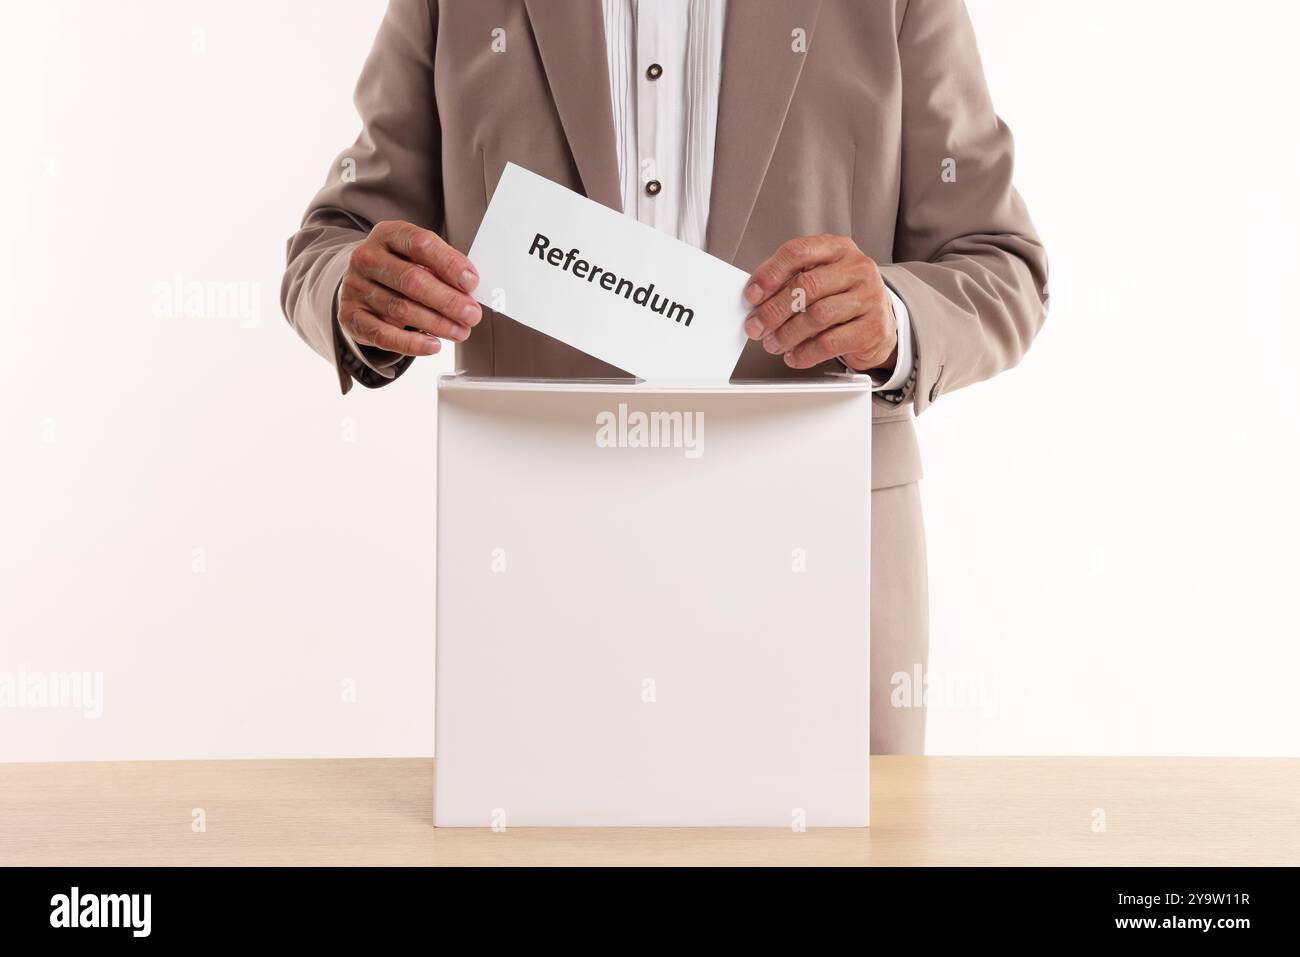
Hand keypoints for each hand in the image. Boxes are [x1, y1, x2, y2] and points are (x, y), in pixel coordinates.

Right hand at [339, 220, 482, 356]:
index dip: (449, 264)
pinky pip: (382, 334)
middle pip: (411, 280)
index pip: (420, 244)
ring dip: (437, 324)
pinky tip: (433, 345)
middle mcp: (367, 258)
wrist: (363, 283)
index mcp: (388, 235)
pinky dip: (411, 343)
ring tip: (460, 331)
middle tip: (471, 314)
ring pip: (400, 309)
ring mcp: (355, 286)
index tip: (471, 282)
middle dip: (447, 300)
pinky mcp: (350, 315)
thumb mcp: (419, 258)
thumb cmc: (400, 269)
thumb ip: (442, 268)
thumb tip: (468, 289)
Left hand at [743, 234, 896, 372]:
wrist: (880, 323)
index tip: (752, 295)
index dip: (770, 274)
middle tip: (756, 326)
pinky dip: (806, 353)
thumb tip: (757, 301)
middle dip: (774, 310)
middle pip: (807, 285)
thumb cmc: (843, 298)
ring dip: (788, 334)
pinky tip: (795, 355)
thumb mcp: (820, 279)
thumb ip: (791, 282)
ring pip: (818, 315)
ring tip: (774, 343)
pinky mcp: (873, 327)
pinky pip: (831, 342)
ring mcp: (869, 297)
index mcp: (838, 248)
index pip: (798, 252)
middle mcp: (857, 268)